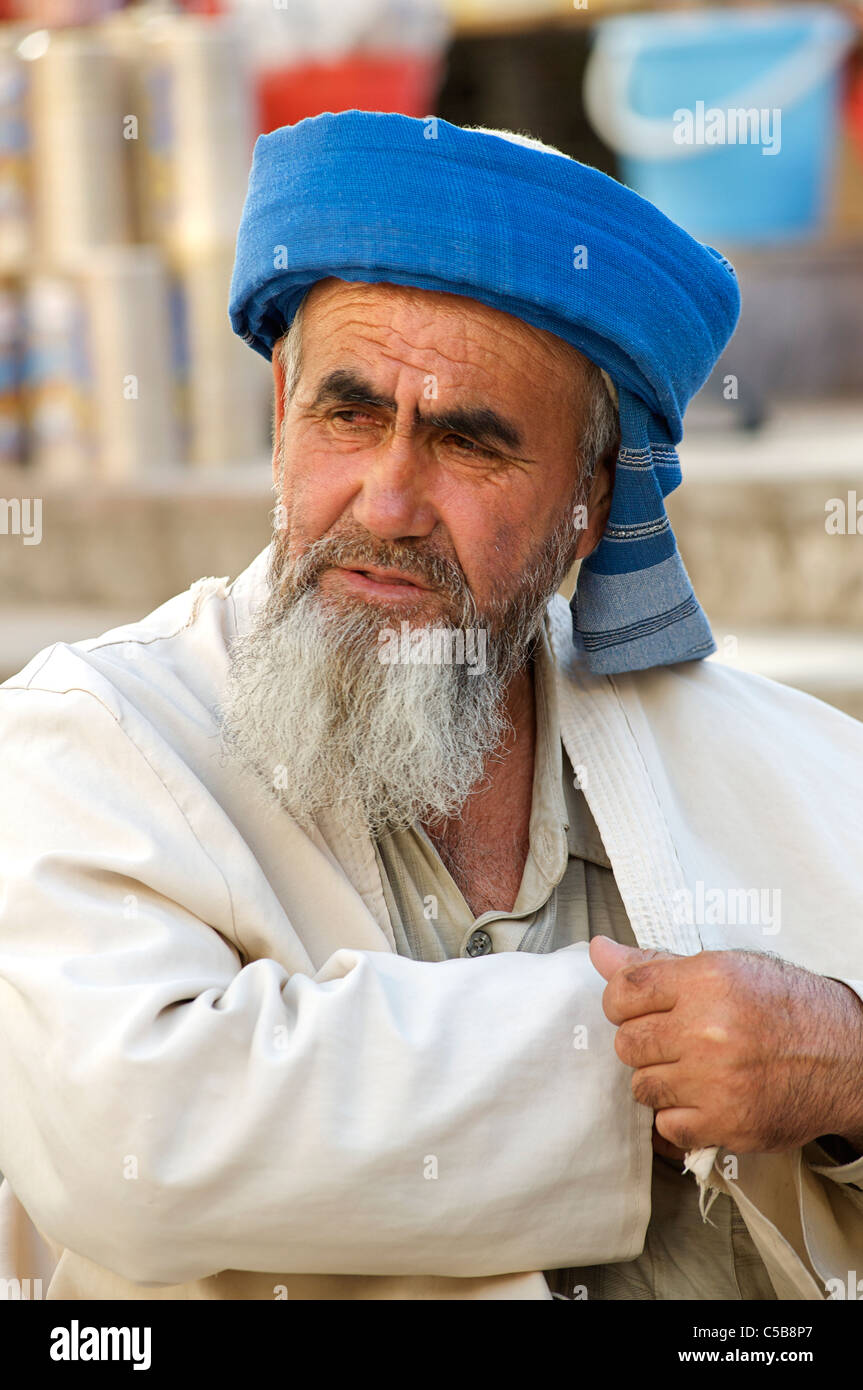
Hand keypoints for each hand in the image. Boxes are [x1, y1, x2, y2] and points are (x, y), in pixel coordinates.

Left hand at [589, 936, 862, 1154]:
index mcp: (706, 981)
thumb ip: (655, 964)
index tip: (637, 1009)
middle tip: (672, 1041)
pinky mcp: (726, 1124)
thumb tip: (599, 951)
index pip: (622, 991)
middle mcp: (708, 1030)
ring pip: (642, 1086)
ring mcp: (716, 1081)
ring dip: (660, 1081)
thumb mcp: (725, 969)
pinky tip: (704, 1099)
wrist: (846, 1057)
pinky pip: (667, 1126)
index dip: (621, 1002)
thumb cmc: (784, 1007)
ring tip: (692, 1069)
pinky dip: (679, 1117)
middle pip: (626, 1042)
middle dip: (643, 1042)